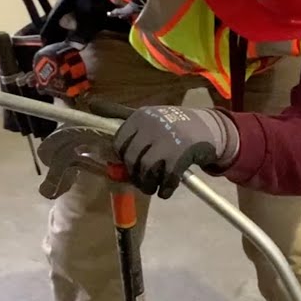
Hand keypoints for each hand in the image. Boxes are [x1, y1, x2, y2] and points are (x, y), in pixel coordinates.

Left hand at [113, 106, 239, 198]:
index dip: (122, 158)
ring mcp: (166, 142)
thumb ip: (122, 116)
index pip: (120, 142)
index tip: (131, 164)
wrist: (208, 128)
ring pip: (146, 170)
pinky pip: (166, 178)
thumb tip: (93, 109)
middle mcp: (151, 127)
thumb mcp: (149, 116)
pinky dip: (165, 189)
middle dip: (134, 175)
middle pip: (131, 159)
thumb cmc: (174, 125)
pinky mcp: (180, 156)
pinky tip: (165, 192)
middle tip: (141, 181)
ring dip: (147, 185)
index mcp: (141, 117)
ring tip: (151, 189)